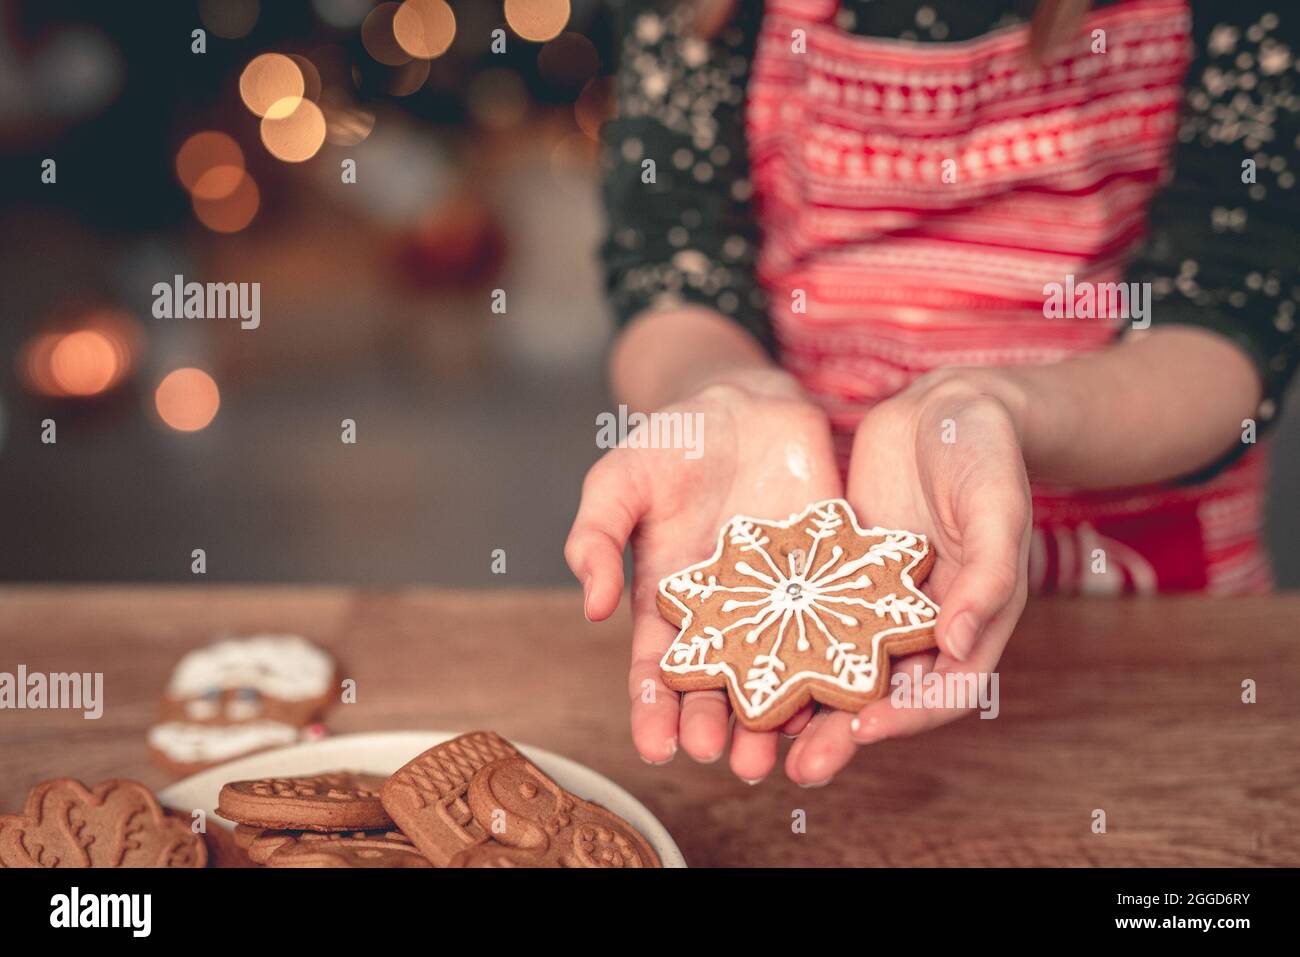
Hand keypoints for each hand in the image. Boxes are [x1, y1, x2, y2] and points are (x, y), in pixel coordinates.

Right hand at [565, 368, 840, 782]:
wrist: (745, 400)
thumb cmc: (674, 440)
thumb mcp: (619, 480)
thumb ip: (597, 537)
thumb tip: (593, 608)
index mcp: (670, 601)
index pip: (657, 669)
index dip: (655, 711)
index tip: (657, 748)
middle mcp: (726, 614)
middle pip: (721, 685)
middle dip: (722, 726)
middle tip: (730, 760)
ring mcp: (781, 600)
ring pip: (780, 671)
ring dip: (780, 718)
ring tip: (785, 756)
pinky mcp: (829, 576)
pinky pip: (836, 627)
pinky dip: (838, 664)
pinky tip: (842, 698)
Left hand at [782, 369, 1032, 785]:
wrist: (948, 405)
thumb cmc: (986, 453)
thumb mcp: (996, 508)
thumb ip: (986, 576)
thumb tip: (958, 643)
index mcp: (971, 618)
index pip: (945, 688)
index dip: (907, 715)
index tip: (863, 730)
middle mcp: (922, 622)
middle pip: (883, 693)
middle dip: (842, 733)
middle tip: (797, 770)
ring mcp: (877, 600)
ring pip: (838, 663)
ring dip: (804, 702)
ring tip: (756, 737)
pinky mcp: (840, 572)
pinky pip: (808, 615)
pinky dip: (780, 643)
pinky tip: (738, 662)